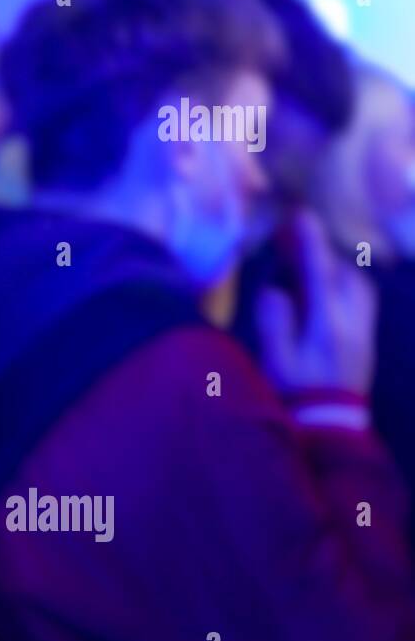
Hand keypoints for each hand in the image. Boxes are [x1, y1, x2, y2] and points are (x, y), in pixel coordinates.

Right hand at [256, 211, 375, 396]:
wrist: (330, 424)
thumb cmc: (297, 393)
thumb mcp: (277, 361)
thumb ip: (276, 322)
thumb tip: (275, 290)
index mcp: (328, 326)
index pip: (320, 276)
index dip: (309, 244)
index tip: (300, 216)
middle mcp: (352, 323)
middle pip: (342, 274)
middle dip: (320, 251)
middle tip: (295, 232)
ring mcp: (363, 330)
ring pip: (356, 284)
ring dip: (332, 266)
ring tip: (307, 258)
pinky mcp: (365, 337)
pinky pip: (360, 297)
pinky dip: (342, 281)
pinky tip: (325, 283)